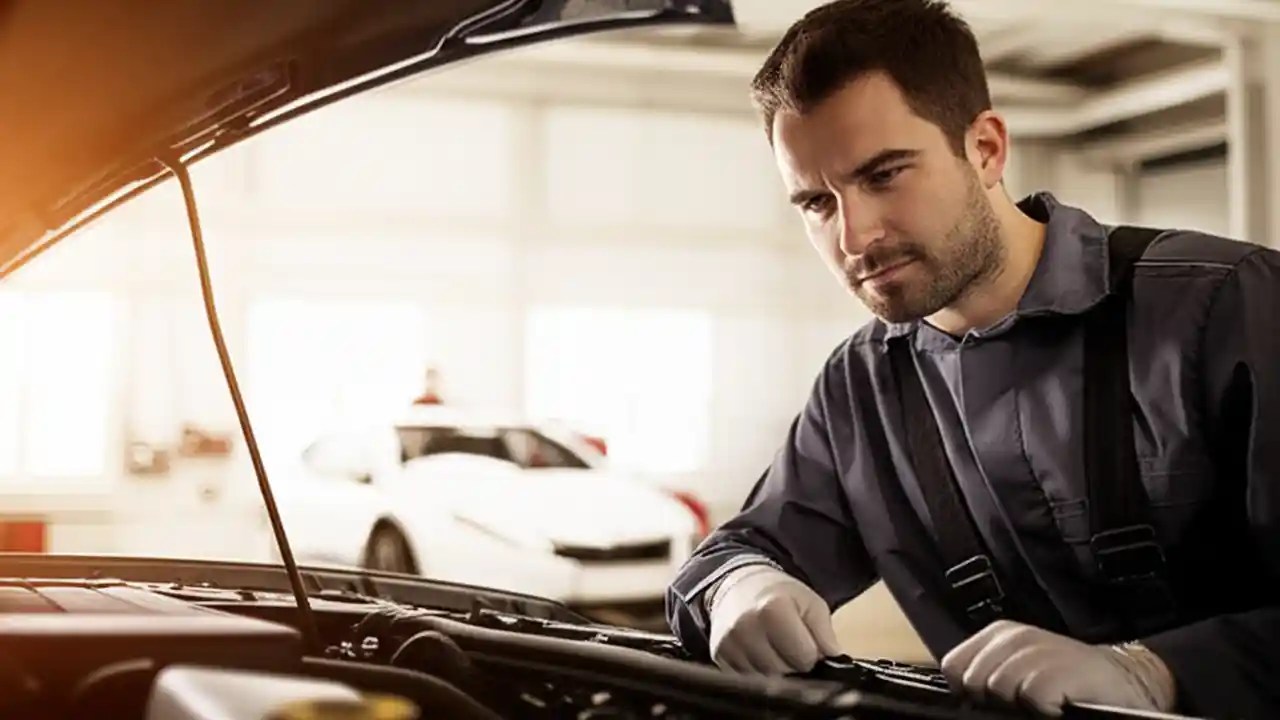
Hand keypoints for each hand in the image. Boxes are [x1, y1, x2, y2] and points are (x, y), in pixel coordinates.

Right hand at [707, 564, 841, 674]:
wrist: (740, 585)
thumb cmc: (779, 594)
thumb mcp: (810, 603)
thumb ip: (826, 635)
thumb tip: (835, 663)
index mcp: (772, 610)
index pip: (805, 658)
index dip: (811, 654)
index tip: (806, 642)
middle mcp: (745, 627)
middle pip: (784, 672)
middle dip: (792, 664)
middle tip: (790, 645)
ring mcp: (729, 644)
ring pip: (765, 680)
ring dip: (775, 671)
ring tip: (774, 648)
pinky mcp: (718, 656)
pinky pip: (746, 679)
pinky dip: (757, 672)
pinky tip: (759, 653)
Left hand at [940, 620, 1176, 716]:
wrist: (1120, 679)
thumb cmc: (1064, 677)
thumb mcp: (1018, 666)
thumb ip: (988, 672)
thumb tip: (961, 695)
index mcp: (998, 634)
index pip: (952, 665)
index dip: (965, 688)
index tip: (987, 698)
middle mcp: (1014, 637)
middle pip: (972, 680)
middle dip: (990, 698)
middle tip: (1020, 701)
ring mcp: (1037, 652)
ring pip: (997, 688)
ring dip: (1018, 703)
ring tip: (1040, 700)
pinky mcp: (1058, 670)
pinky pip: (1031, 696)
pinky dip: (1042, 707)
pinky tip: (1056, 704)